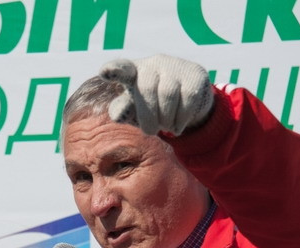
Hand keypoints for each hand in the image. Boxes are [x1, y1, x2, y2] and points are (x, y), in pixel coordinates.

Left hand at [99, 54, 213, 136]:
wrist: (188, 102)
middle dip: (148, 116)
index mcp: (134, 72)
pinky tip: (177, 125)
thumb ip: (124, 111)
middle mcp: (153, 63)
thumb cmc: (153, 106)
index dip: (114, 70)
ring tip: (166, 127)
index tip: (104, 73)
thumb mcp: (136, 110)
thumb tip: (118, 114)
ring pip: (168, 94)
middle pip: (146, 89)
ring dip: (166, 119)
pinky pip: (187, 98)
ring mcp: (176, 65)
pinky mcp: (195, 73)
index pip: (122, 69)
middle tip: (151, 131)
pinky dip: (181, 119)